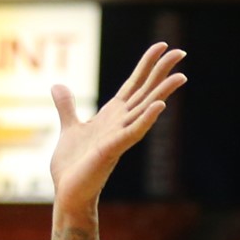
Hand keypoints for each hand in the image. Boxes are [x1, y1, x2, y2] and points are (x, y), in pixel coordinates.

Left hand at [49, 43, 187, 206]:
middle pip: (145, 91)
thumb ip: (67, 106)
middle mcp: (120, 123)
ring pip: (145, 109)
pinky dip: (146, 118)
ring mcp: (119, 136)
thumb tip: (58, 85)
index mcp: (112, 115)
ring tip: (181, 76)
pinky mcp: (112, 150)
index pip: (134, 84)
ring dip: (162, 92)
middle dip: (161, 71)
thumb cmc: (73, 165)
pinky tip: (160, 105)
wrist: (68, 193)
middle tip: (181, 51)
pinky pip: (133, 132)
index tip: (161, 46)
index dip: (146, 65)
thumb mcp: (70, 127)